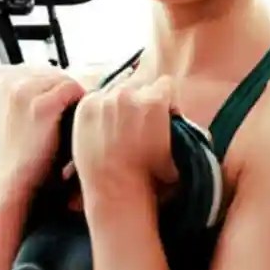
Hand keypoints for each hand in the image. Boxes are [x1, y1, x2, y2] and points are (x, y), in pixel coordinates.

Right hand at [0, 64, 86, 195]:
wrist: (16, 182)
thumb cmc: (27, 149)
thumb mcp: (25, 109)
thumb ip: (41, 86)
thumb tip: (83, 67)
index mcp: (1, 76)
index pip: (49, 70)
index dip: (58, 93)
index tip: (53, 115)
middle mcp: (9, 77)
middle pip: (62, 73)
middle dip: (67, 97)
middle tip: (57, 126)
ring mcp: (23, 90)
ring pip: (71, 82)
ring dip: (74, 105)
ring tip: (59, 130)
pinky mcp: (41, 105)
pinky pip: (77, 92)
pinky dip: (79, 110)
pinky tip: (66, 130)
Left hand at [71, 74, 180, 201]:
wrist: (113, 186)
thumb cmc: (148, 172)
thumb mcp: (177, 148)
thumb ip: (183, 126)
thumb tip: (183, 119)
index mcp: (155, 100)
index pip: (165, 84)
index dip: (165, 99)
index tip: (162, 112)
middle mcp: (129, 94)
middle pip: (140, 86)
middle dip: (141, 101)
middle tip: (139, 123)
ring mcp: (104, 99)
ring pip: (117, 91)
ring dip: (119, 104)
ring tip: (119, 128)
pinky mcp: (86, 107)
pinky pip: (96, 99)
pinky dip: (100, 110)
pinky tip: (103, 129)